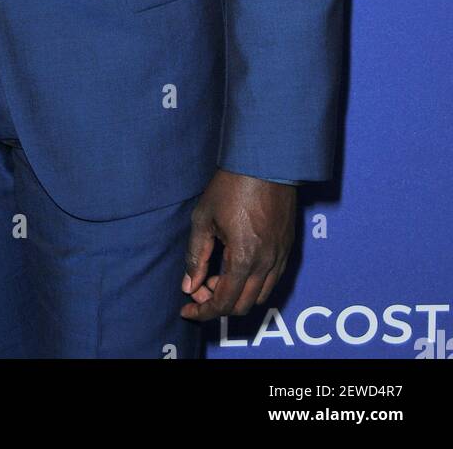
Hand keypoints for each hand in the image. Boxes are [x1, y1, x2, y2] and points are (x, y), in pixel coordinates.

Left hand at [180, 168, 294, 321]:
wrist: (265, 162)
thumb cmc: (231, 186)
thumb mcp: (204, 218)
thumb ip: (195, 256)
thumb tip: (189, 286)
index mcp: (243, 258)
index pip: (224, 302)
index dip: (203, 311)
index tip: (186, 309)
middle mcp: (266, 264)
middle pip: (242, 306)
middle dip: (217, 304)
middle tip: (199, 288)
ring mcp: (280, 257)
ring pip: (259, 296)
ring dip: (236, 295)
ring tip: (216, 276)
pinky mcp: (287, 248)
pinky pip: (272, 280)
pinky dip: (252, 285)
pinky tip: (236, 268)